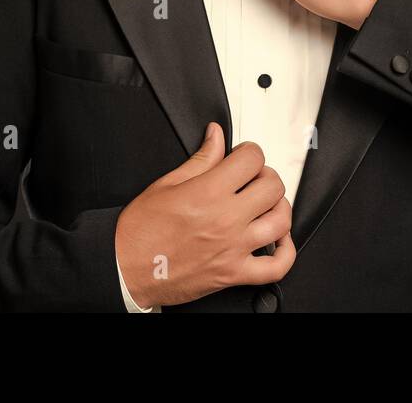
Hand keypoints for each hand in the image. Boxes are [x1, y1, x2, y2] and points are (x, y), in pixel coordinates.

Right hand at [114, 122, 294, 307]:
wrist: (125, 269)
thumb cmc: (139, 232)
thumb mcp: (166, 184)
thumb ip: (200, 159)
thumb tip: (215, 136)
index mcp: (208, 193)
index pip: (252, 159)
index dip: (249, 152)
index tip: (242, 157)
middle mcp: (225, 220)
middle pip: (272, 187)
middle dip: (265, 176)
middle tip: (252, 179)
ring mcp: (233, 248)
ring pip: (281, 221)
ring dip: (279, 207)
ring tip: (266, 204)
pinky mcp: (233, 274)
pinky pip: (276, 267)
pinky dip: (286, 252)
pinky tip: (279, 239)